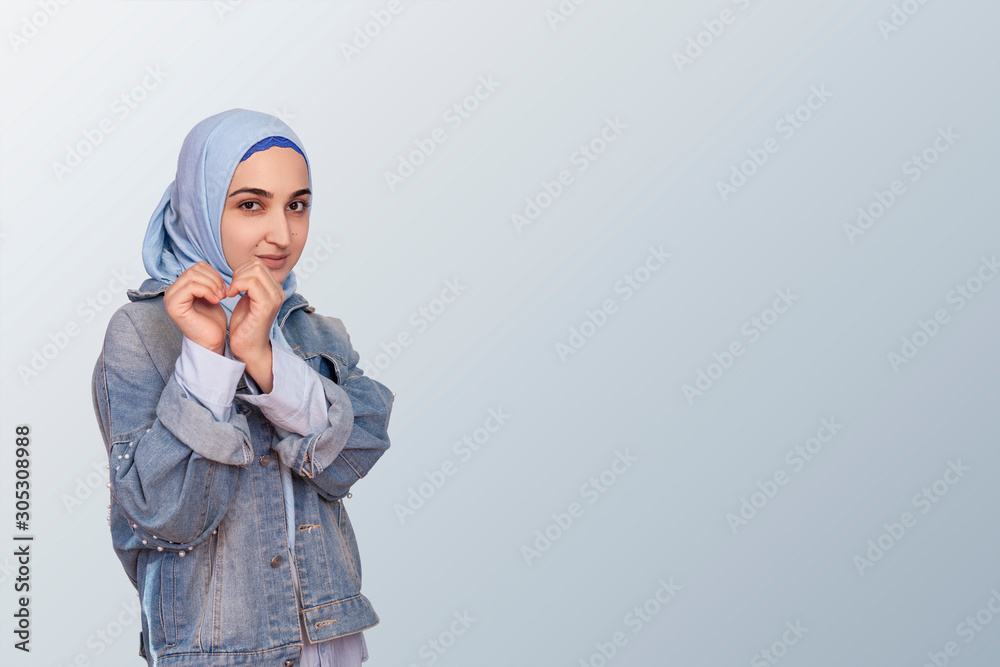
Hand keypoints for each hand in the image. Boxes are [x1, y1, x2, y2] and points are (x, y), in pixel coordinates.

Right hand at [163, 262, 227, 353]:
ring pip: (193, 276)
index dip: (214, 274)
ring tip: (220, 298)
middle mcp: (171, 291)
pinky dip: (207, 291)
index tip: (224, 288)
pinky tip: (215, 301)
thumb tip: (207, 266)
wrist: (212, 341)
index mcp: (179, 287)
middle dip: (214, 279)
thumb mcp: (210, 294)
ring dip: (212, 285)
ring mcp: (170, 298)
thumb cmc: (212, 320)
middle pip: (194, 269)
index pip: (197, 267)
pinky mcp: (173, 306)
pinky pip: (191, 287)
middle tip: (223, 293)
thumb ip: (206, 280)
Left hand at [227, 258, 283, 391]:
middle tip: (230, 288)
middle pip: (257, 265)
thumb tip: (243, 269)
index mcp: (275, 289)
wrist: (248, 348)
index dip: (241, 270)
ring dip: (236, 279)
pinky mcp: (266, 306)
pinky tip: (230, 295)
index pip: (258, 265)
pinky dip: (237, 285)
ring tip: (230, 292)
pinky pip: (251, 283)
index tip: (232, 285)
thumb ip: (249, 284)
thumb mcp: (247, 299)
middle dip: (238, 273)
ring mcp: (274, 299)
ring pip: (255, 271)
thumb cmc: (246, 326)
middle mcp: (278, 292)